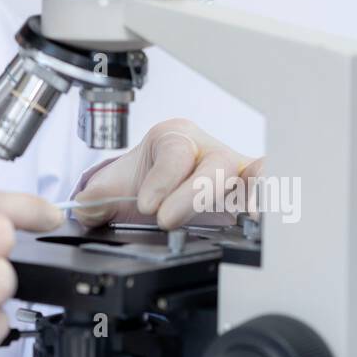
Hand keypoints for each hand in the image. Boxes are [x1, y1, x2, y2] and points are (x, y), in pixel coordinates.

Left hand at [72, 118, 261, 229]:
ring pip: (248, 176)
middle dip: (192, 193)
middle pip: (214, 165)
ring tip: (243, 214)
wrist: (160, 189)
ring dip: (243, 196)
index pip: (174, 152)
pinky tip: (269, 214)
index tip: (148, 204)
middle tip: (167, 219)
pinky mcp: (253, 194)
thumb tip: (84, 207)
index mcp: (175, 137)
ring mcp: (235, 172)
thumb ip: (96, 196)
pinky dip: (273, 198)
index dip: (163, 178)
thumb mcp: (117, 185)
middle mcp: (209, 151)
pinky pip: (271, 188)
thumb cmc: (147, 179)